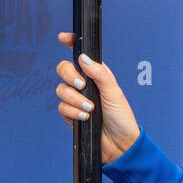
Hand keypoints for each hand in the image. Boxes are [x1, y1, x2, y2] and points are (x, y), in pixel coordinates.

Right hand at [55, 32, 140, 162]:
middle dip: (69, 75)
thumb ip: (99, 73)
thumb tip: (83, 58)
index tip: (63, 38)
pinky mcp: (71, 114)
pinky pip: (62, 107)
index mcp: (96, 74)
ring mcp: (76, 99)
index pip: (80, 55)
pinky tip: (85, 117)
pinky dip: (73, 111)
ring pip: (61, 89)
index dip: (70, 43)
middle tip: (81, 85)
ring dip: (75, 99)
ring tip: (90, 108)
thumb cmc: (121, 118)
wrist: (119, 144)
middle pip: (63, 69)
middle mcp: (84, 84)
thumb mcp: (114, 92)